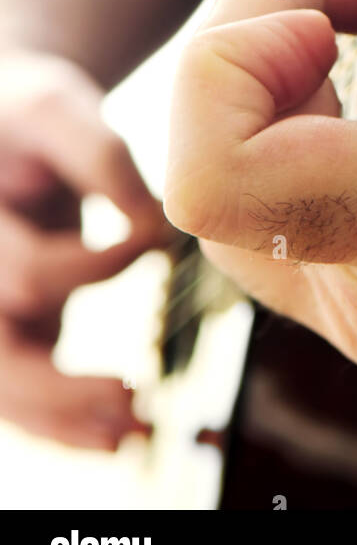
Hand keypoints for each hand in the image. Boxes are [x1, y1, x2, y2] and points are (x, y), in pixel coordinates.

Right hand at [0, 49, 168, 448]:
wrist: (3, 125)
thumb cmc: (27, 112)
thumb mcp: (58, 109)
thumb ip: (101, 158)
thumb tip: (153, 223)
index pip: (26, 273)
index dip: (94, 265)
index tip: (153, 238)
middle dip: (59, 390)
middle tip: (131, 396)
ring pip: (4, 392)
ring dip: (65, 420)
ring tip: (134, 429)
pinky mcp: (7, 329)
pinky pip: (19, 394)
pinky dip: (61, 422)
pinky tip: (116, 435)